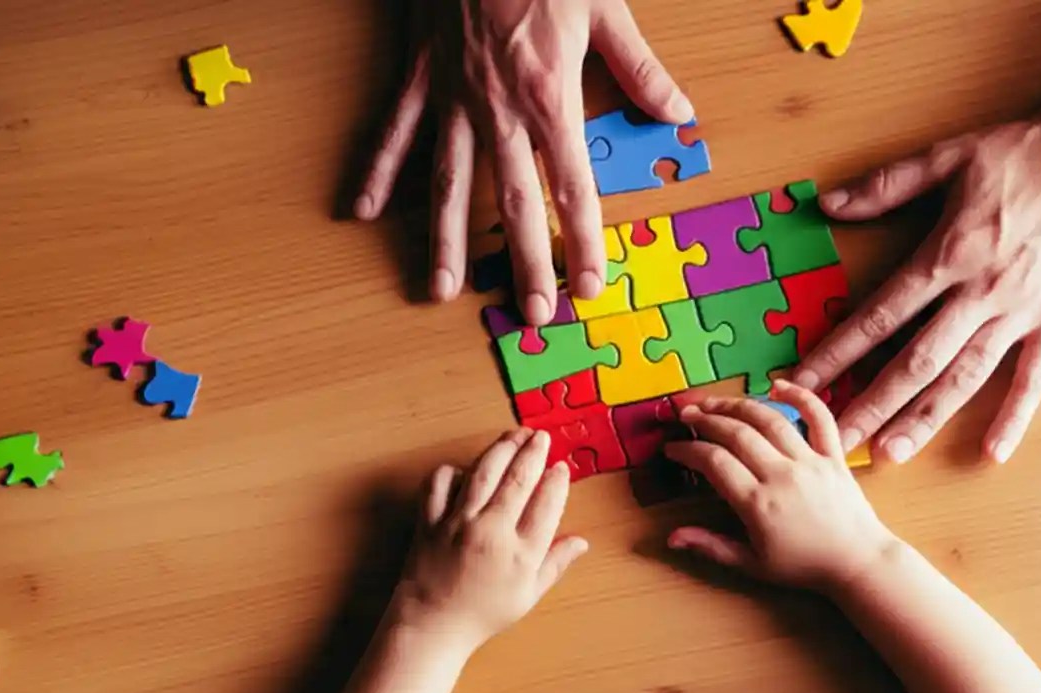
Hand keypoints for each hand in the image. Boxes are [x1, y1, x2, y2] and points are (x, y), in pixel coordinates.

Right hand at [355, 1, 693, 325]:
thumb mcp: (606, 9)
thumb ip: (639, 69)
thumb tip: (678, 113)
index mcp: (549, 96)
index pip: (571, 186)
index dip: (582, 241)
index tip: (589, 286)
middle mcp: (498, 109)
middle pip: (511, 202)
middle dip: (523, 262)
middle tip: (529, 314)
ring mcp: (452, 98)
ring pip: (447, 183)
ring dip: (445, 242)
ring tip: (440, 292)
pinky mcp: (419, 77)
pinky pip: (394, 132)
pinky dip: (378, 171)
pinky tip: (363, 213)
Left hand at [395, 428, 588, 650]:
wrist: (431, 626)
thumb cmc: (482, 614)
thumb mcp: (528, 596)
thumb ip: (555, 564)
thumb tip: (582, 542)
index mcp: (520, 553)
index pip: (546, 504)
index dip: (557, 480)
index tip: (562, 467)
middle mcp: (490, 532)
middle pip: (518, 479)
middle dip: (533, 453)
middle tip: (542, 437)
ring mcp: (457, 523)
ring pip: (483, 473)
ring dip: (501, 448)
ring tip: (515, 435)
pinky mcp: (430, 520)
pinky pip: (439, 483)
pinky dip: (452, 470)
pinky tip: (466, 467)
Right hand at [665, 380, 895, 591]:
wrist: (858, 563)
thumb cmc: (804, 567)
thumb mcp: (752, 564)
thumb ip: (711, 546)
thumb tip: (671, 538)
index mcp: (758, 504)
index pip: (713, 462)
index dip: (687, 451)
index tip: (673, 449)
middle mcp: (782, 475)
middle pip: (736, 434)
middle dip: (705, 420)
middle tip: (685, 417)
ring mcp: (810, 461)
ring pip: (769, 419)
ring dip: (737, 405)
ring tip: (714, 402)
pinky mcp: (833, 455)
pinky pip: (819, 417)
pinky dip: (801, 396)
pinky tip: (777, 384)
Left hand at [795, 120, 1040, 463]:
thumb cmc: (1021, 152)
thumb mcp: (946, 157)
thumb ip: (886, 185)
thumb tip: (827, 204)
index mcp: (946, 255)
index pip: (879, 316)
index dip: (836, 353)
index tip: (803, 383)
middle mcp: (979, 292)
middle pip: (915, 361)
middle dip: (871, 404)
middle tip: (835, 440)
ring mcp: (1020, 311)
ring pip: (964, 377)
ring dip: (925, 418)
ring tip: (891, 452)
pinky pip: (1034, 378)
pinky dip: (1014, 417)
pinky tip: (993, 453)